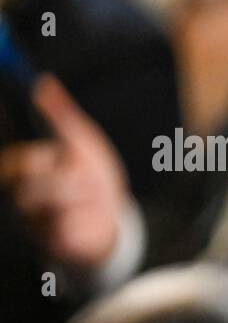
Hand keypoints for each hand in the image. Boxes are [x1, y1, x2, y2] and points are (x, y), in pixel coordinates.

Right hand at [0, 75, 127, 270]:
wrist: (113, 221)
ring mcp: (30, 218)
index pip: (18, 156)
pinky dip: (83, 218)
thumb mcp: (83, 143)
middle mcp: (19, 191)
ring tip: (91, 196)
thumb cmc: (93, 178)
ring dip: (78, 194)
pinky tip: (89, 217)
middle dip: (65, 173)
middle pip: (27, 173)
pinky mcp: (47, 241)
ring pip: (44, 199)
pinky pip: (61, 226)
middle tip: (85, 175)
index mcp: (23, 165)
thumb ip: (62, 115)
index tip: (61, 150)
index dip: (37, 149)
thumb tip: (44, 81)